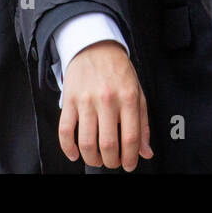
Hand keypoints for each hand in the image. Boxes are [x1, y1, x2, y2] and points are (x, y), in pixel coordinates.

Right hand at [58, 41, 151, 169]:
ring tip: (97, 159)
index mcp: (128, 98)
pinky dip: (69, 148)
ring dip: (92, 159)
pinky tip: (75, 154)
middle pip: (108, 144)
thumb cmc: (119, 72)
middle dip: (112, 162)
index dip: (131, 158)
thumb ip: (142, 123)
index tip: (129, 165)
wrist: (96, 47)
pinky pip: (65, 131)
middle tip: (113, 163)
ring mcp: (86, 100)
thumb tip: (146, 151)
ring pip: (86, 142)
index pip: (131, 137)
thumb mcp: (138, 92)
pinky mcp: (69, 100)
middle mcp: (107, 100)